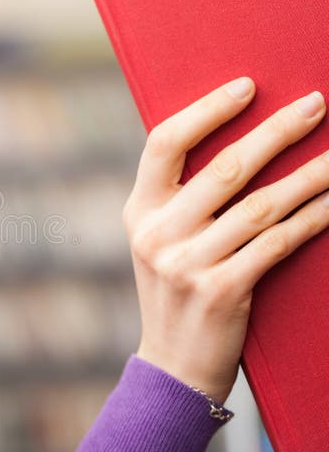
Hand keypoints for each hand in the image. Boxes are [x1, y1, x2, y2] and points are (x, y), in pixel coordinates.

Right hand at [123, 76, 328, 403]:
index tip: (248, 87)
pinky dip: (313, 219)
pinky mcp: (221, 290)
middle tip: (316, 105)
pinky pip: (278, 242)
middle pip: (223, 168)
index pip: (164, 144)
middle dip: (276, 132)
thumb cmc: (176, 292)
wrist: (173, 364)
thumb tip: (240, 147)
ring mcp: (186, 263)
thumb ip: (182, 200)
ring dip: (309, 175)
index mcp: (139, 212)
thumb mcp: (160, 242)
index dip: (207, 111)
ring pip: (260, 204)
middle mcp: (156, 233)